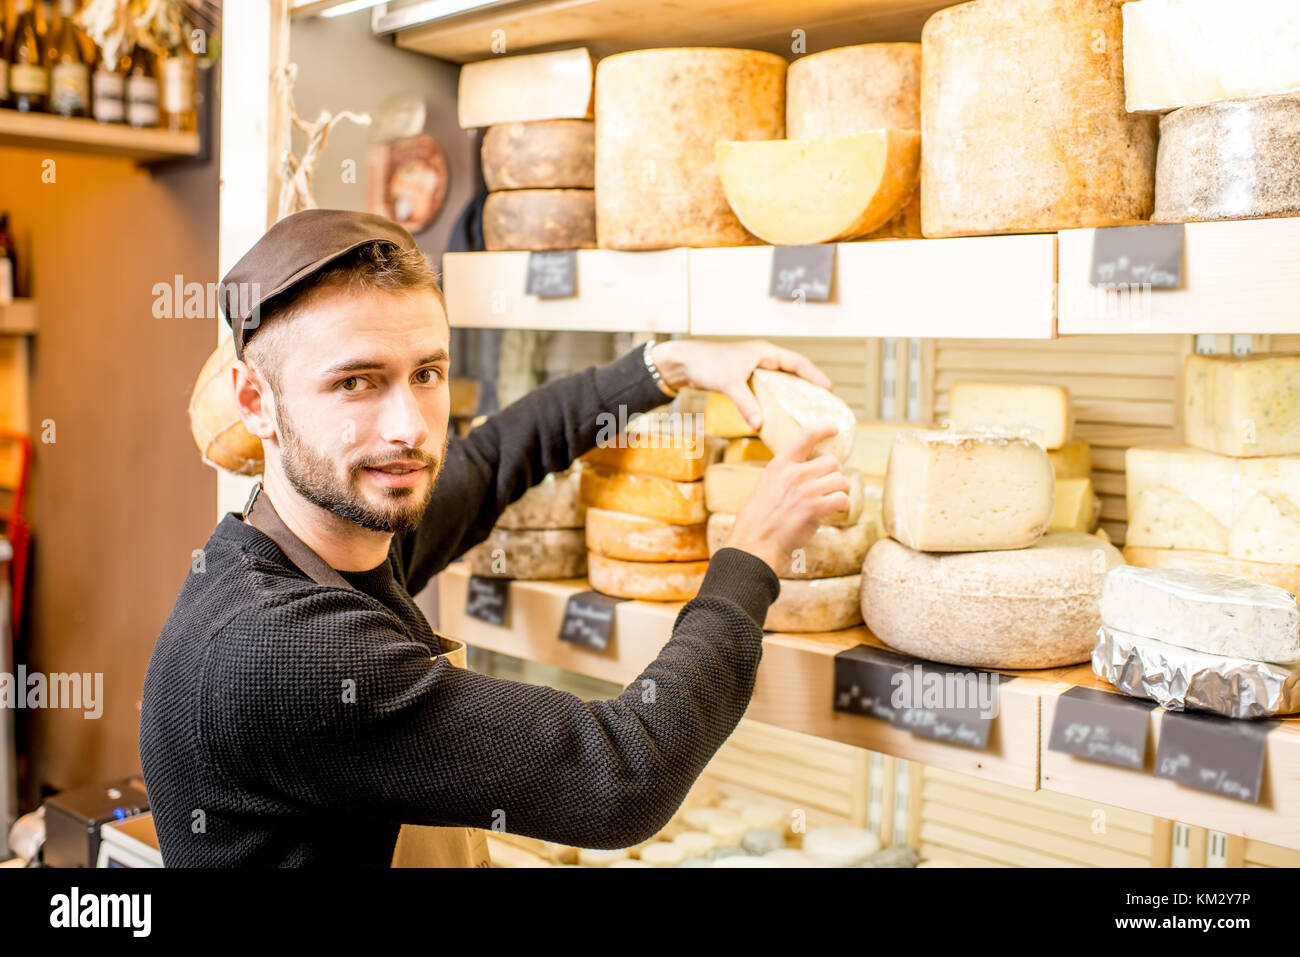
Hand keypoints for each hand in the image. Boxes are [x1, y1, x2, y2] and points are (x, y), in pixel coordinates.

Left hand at [649, 339, 832, 430]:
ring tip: (806, 409)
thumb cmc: (706, 364)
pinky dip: (775, 397)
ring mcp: (752, 367)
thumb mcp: (729, 384)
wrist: (682, 362)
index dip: (814, 375)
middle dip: (808, 384)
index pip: (797, 362)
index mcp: (764, 352)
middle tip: (822, 402)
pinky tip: (778, 412)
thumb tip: (760, 426)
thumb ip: (746, 404)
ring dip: (792, 391)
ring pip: (779, 379)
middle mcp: (761, 357)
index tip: (828, 389)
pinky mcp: (742, 377)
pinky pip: (766, 387)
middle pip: (792, 370)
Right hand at [724, 424, 851, 573]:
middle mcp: (794, 473)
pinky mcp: (815, 508)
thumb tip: (805, 476)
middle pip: (832, 462)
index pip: (805, 436)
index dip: (823, 429)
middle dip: (836, 474)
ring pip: (842, 480)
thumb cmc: (757, 521)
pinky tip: (837, 511)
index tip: (834, 428)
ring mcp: (806, 490)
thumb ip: (785, 477)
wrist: (754, 544)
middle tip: (832, 487)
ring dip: (842, 490)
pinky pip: (843, 499)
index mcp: (779, 464)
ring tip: (835, 500)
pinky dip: (844, 506)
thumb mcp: (765, 487)